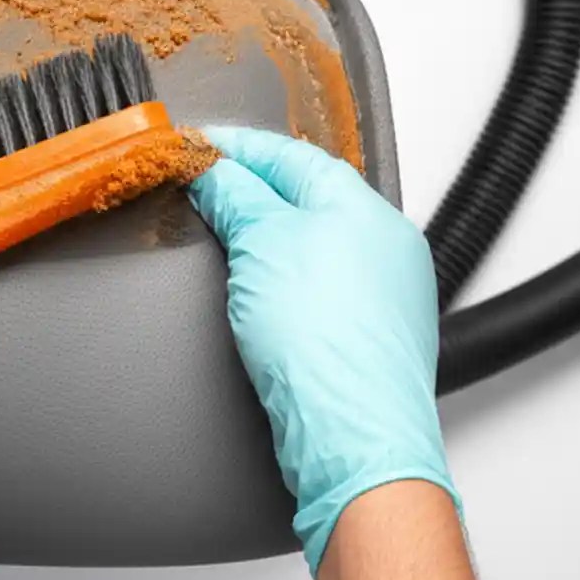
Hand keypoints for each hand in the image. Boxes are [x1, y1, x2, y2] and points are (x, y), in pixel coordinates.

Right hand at [187, 127, 460, 573]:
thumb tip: (214, 170)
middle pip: (304, 198)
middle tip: (200, 187)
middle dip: (250, 189)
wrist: (351, 435)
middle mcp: (383, 247)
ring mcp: (379, 296)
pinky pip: (315, 291)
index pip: (290, 156)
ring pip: (311, 246)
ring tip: (222, 236)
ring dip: (265, 237)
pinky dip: (281, 282)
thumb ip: (235, 196)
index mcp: (365, 209)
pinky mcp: (364, 341)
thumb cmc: (324, 344)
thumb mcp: (262, 243)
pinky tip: (257, 295)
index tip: (196, 145)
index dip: (236, 147)